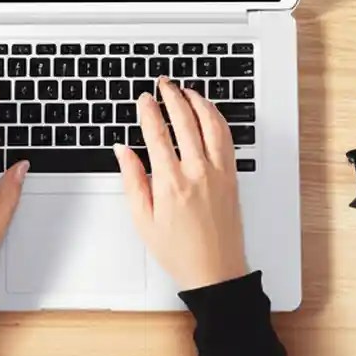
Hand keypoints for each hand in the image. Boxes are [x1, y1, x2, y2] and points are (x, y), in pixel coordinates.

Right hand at [114, 77, 247, 290]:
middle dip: (171, 96)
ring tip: (186, 90)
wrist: (215, 272)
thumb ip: (132, 179)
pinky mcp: (232, 176)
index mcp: (170, 184)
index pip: (156, 134)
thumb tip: (123, 150)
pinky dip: (217, 118)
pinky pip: (226, 137)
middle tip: (163, 84)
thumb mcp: (143, 219)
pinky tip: (208, 111)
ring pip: (210, 123)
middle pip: (184, 120)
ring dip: (197, 101)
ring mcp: (219, 172)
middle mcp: (197, 173)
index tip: (143, 99)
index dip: (148, 110)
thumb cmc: (179, 252)